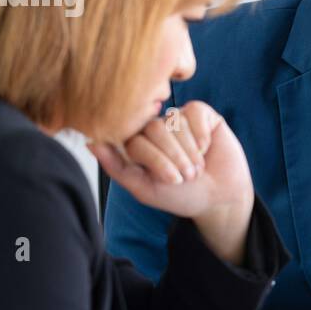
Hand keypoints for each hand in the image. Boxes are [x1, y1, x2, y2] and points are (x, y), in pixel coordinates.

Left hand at [89, 100, 253, 263]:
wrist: (220, 197)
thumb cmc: (181, 196)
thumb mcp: (145, 189)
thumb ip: (116, 167)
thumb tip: (90, 143)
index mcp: (138, 144)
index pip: (135, 140)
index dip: (155, 160)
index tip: (173, 182)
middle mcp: (155, 128)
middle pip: (154, 128)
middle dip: (174, 156)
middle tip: (188, 176)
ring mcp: (177, 119)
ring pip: (175, 120)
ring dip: (190, 150)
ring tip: (198, 167)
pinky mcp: (201, 114)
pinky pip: (195, 111)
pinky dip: (201, 132)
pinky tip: (207, 147)